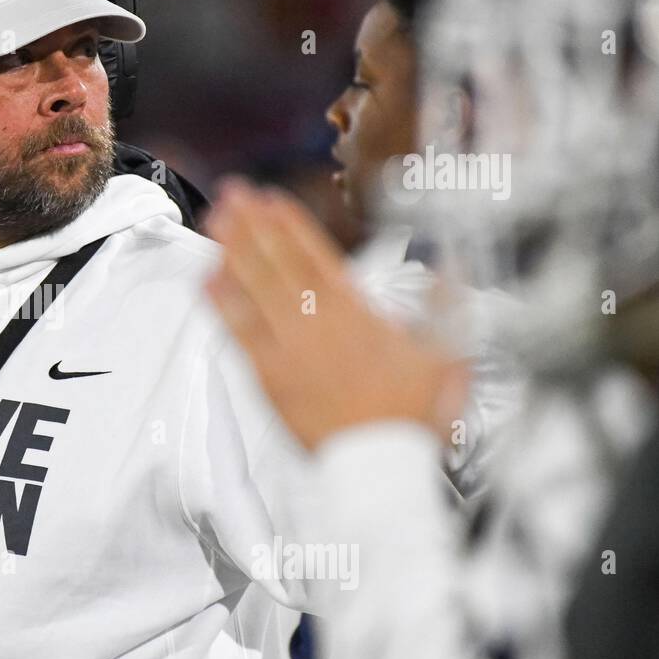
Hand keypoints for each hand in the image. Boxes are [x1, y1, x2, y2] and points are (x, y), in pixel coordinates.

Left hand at [204, 179, 468, 449]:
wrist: (381, 465)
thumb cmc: (413, 416)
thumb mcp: (447, 353)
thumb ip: (445, 305)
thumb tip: (452, 267)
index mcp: (358, 312)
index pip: (317, 255)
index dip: (291, 225)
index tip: (272, 200)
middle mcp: (319, 323)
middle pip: (279, 263)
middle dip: (254, 224)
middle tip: (232, 193)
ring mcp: (290, 349)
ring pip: (255, 289)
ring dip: (233, 251)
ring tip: (216, 220)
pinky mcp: (269, 377)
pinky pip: (238, 332)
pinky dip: (222, 303)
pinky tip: (206, 278)